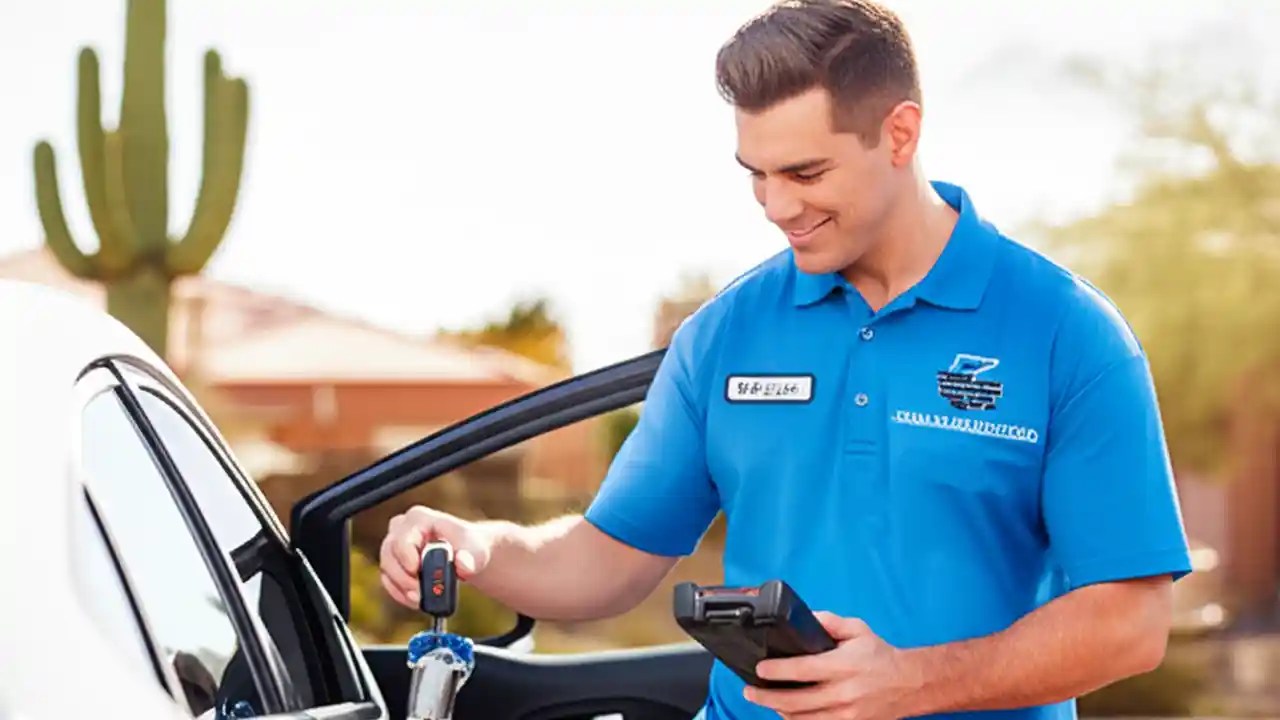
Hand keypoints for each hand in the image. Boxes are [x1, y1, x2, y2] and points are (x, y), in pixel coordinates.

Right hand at [379, 506, 492, 608]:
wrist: (467, 555)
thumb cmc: (469, 548)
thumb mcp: (476, 552)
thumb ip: (471, 558)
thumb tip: (463, 564)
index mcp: (419, 518)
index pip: (403, 537)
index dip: (406, 556)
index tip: (416, 571)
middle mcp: (402, 528)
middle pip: (389, 553)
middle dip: (402, 577)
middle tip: (419, 594)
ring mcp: (395, 544)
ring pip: (386, 568)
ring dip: (400, 587)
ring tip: (419, 599)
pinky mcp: (393, 562)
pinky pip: (387, 579)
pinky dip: (399, 592)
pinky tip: (415, 601)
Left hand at [745, 612, 921, 719]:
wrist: (910, 683)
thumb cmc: (881, 656)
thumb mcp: (857, 630)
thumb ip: (829, 622)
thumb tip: (807, 618)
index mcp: (843, 665)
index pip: (802, 669)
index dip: (777, 670)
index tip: (760, 668)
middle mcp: (843, 692)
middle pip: (796, 701)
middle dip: (767, 697)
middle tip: (749, 691)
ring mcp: (846, 713)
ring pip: (803, 719)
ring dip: (778, 711)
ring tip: (763, 701)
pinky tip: (786, 713)